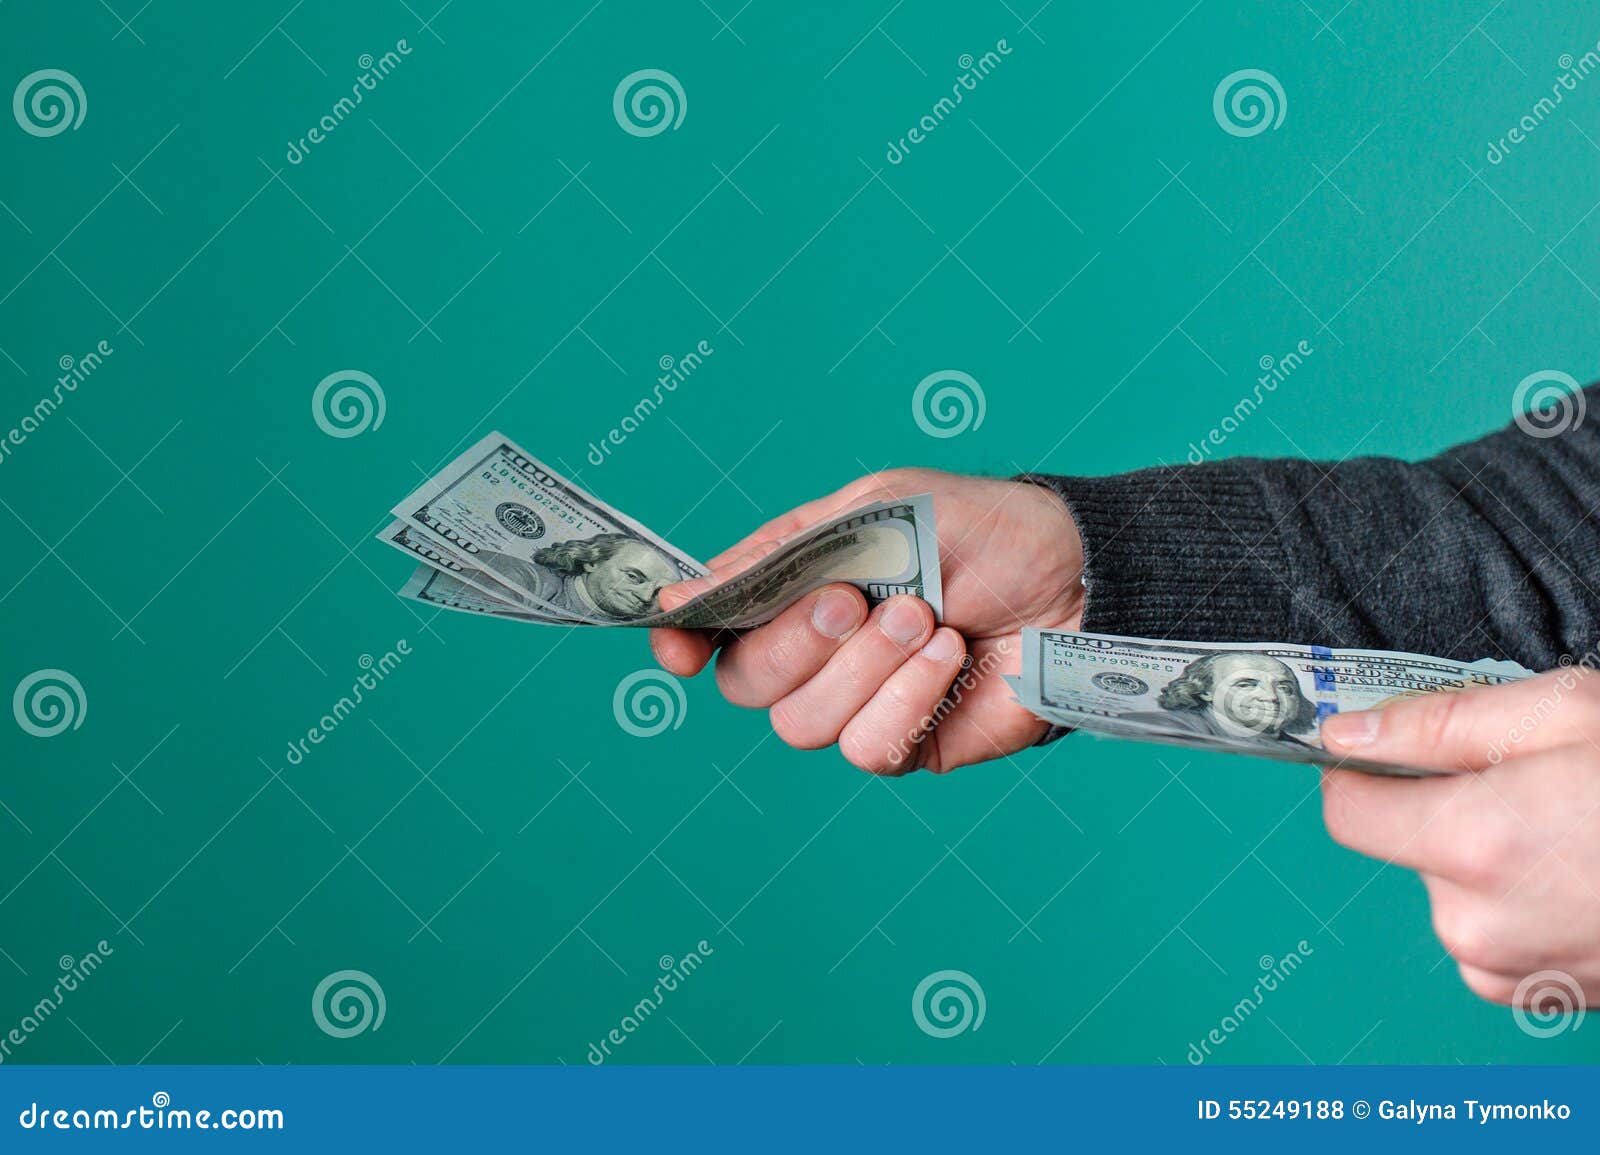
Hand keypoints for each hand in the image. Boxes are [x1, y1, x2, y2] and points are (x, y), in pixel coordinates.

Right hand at [649, 469, 1083, 773]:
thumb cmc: (978, 528)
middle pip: (746, 685)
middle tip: (856, 598)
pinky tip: (950, 661)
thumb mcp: (872, 512)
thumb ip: (779, 555)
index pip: (715, 631)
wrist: (1075, 576)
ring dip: (864, 669)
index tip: (680, 642)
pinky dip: (905, 701)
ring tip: (926, 620)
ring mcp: (861, 705)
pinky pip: (868, 748)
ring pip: (801, 724)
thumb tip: (681, 595)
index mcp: (798, 590)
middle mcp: (818, 655)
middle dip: (796, 642)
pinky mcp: (909, 747)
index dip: (685, 641)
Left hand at [1320, 668, 1599, 1009]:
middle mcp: (1477, 921)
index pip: (1346, 812)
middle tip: (1531, 783)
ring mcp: (1510, 968)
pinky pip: (1492, 935)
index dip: (1365, 773)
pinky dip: (1519, 903)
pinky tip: (1582, 877)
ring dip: (1488, 859)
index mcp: (1474, 843)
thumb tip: (1346, 733)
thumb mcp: (1563, 713)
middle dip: (1446, 809)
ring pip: (1451, 891)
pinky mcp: (1539, 995)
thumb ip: (1435, 723)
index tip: (1392, 753)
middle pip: (1406, 848)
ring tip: (1574, 832)